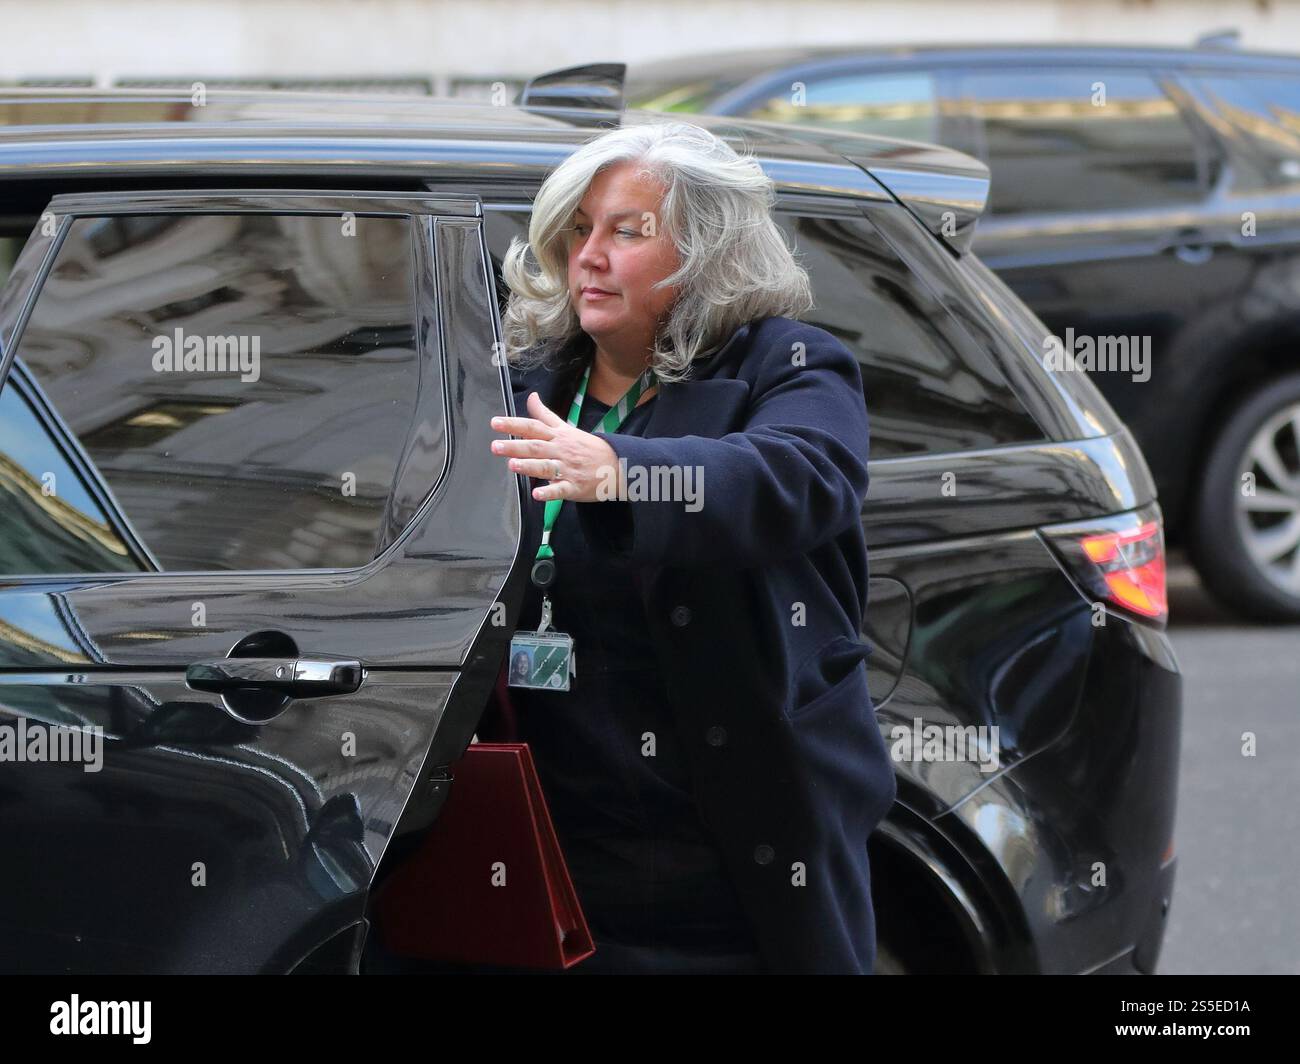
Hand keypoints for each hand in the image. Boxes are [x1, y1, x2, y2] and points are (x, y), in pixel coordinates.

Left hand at [490, 392, 621, 501]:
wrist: (617, 464)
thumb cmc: (587, 446)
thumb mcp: (566, 427)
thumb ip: (545, 414)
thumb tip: (531, 397)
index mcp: (557, 436)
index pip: (533, 427)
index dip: (513, 425)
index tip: (495, 423)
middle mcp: (560, 451)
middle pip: (536, 447)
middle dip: (515, 446)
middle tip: (495, 446)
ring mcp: (567, 469)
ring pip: (546, 467)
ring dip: (529, 466)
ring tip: (512, 465)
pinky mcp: (574, 487)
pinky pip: (560, 490)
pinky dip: (549, 493)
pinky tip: (537, 495)